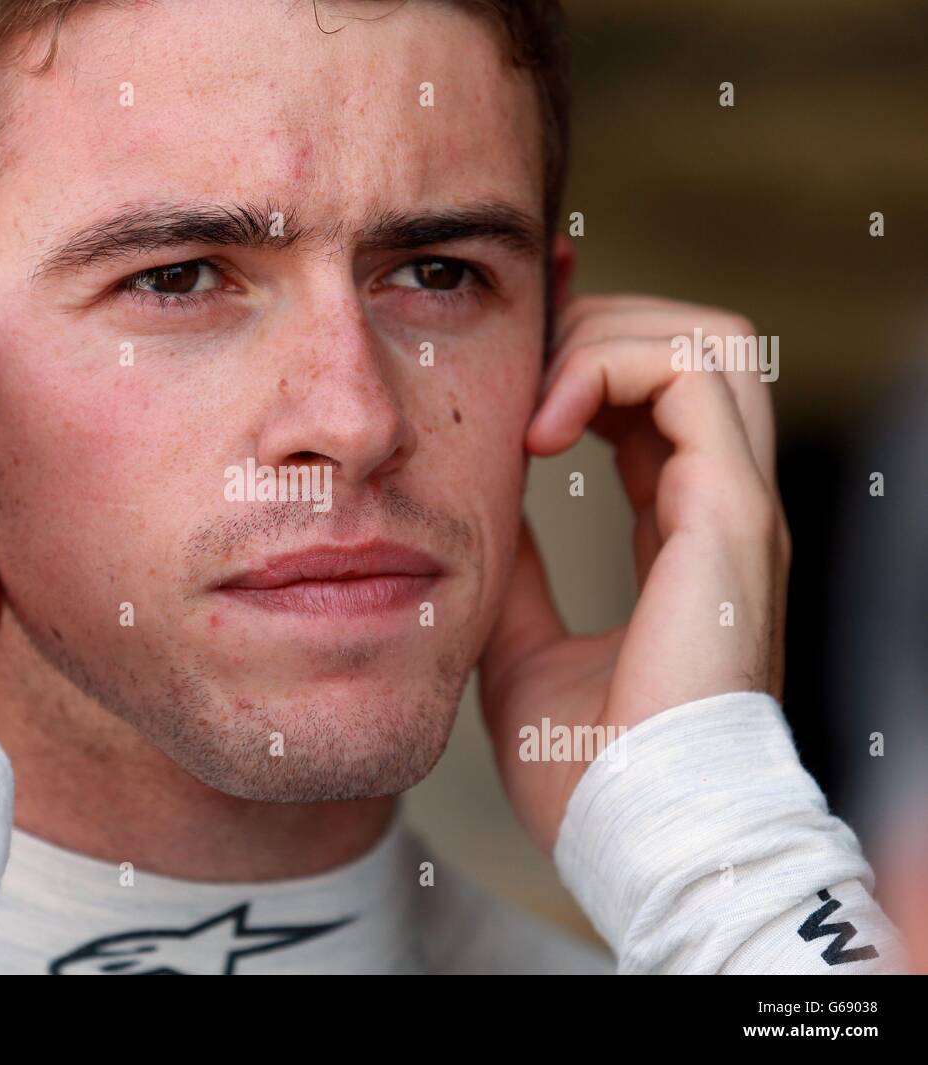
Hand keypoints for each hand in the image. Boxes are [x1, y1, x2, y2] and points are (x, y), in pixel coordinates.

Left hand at [480, 294, 790, 853]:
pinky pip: (695, 382)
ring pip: (709, 343)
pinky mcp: (731, 518)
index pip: (660, 397)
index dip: (591, 354)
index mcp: (683, 531)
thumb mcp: (523, 642)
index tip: (517, 345)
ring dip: (609, 339)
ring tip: (533, 404)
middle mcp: (720, 507)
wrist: (629, 834)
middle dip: (600, 326)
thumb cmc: (584, 763)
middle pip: (694, 347)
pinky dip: (612, 370)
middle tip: (517, 367)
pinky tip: (540, 431)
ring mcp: (735, 508)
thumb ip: (517, 570)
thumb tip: (485, 512)